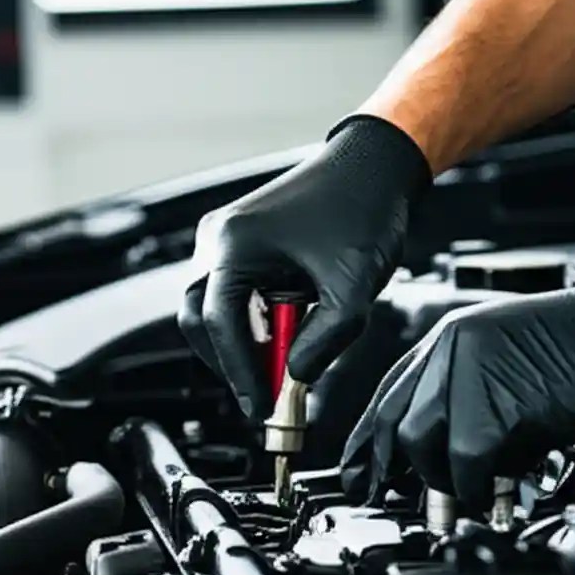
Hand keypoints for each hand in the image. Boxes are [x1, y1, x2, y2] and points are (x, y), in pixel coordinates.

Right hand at [179, 115, 431, 419]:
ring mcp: (225, 239)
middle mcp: (218, 239)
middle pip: (200, 319)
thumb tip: (295, 378)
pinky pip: (229, 294)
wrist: (374, 165)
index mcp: (234, 243)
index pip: (219, 324)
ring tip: (281, 366)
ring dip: (240, 343)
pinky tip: (283, 336)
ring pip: (211, 309)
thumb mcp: (352, 287)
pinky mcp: (241, 244)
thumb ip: (324, 341)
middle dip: (232, 362)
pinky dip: (249, 323)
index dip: (240, 374)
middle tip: (266, 396)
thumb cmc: (362, 208)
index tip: (261, 409)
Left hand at [339, 260, 574, 507]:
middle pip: (396, 419)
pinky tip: (496, 495)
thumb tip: (457, 470)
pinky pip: (469, 458)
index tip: (359, 472)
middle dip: (393, 470)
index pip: (391, 391)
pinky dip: (478, 486)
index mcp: (457, 334)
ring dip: (444, 482)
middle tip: (403, 502)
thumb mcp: (524, 371)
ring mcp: (478, 366)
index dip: (370, 439)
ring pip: (424, 441)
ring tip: (467, 500)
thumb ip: (483, 409)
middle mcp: (457, 344)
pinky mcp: (508, 394)